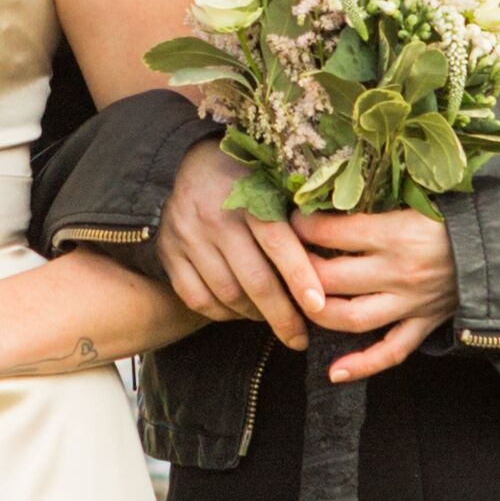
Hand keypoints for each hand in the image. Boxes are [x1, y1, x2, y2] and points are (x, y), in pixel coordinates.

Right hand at [155, 138, 330, 351]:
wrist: (187, 162)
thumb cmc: (243, 177)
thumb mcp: (270, 182)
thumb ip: (295, 216)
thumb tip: (331, 260)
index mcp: (247, 195)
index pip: (278, 243)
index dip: (299, 277)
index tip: (318, 306)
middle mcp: (214, 217)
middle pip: (253, 280)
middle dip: (281, 315)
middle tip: (299, 337)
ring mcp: (187, 237)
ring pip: (226, 294)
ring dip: (253, 315)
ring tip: (272, 318)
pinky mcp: (168, 253)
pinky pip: (196, 298)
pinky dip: (221, 313)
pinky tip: (239, 310)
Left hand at [296, 205, 456, 385]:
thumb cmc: (454, 216)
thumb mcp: (415, 200)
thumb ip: (375, 206)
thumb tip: (328, 201)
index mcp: (396, 233)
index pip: (332, 233)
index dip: (302, 227)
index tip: (290, 221)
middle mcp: (399, 272)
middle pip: (331, 278)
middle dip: (300, 270)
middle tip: (286, 262)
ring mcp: (411, 303)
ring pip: (352, 317)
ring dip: (319, 312)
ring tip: (300, 303)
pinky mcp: (424, 324)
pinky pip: (391, 352)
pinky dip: (363, 365)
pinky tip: (334, 371)